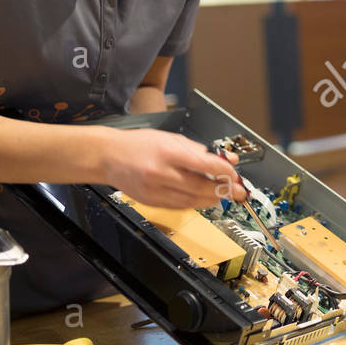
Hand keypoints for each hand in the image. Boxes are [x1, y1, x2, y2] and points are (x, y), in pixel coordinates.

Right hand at [99, 128, 247, 208]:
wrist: (108, 157)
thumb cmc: (139, 144)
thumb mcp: (171, 138)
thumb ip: (199, 150)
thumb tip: (224, 160)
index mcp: (168, 152)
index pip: (204, 165)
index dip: (224, 172)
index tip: (235, 175)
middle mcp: (161, 172)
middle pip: (200, 187)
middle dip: (223, 190)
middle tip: (237, 190)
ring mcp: (155, 189)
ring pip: (192, 200)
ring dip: (211, 199)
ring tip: (222, 194)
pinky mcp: (151, 201)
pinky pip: (180, 206)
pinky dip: (195, 203)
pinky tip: (203, 199)